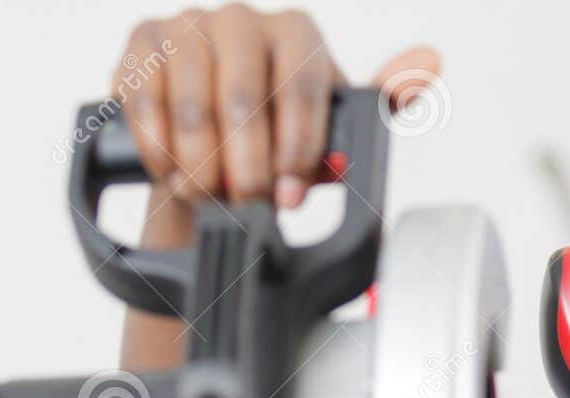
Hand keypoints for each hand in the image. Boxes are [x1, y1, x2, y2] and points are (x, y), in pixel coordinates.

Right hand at [114, 5, 438, 206]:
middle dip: (248, 166)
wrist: (213, 150)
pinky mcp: (141, 48)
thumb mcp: (332, 129)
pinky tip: (172, 174)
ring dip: (201, 165)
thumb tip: (428, 64)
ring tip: (210, 197)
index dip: (296, 149)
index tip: (293, 193)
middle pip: (243, 97)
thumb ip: (380, 101)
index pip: (301, 88)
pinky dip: (159, 149)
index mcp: (296, 34)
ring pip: (192, 103)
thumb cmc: (279, 139)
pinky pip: (144, 101)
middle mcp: (242, 20)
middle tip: (249, 204)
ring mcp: (188, 28)